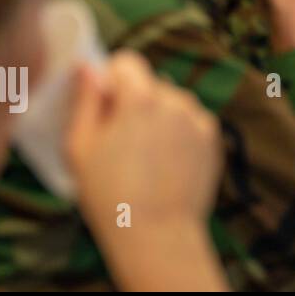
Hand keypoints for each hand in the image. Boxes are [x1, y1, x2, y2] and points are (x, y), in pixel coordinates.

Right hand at [66, 51, 225, 290]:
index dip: (111, 80)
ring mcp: (198, 117)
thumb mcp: (81, 146)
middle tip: (121, 142)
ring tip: (144, 158)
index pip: (127, 62)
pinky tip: (165, 164)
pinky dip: (178, 134)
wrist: (156, 233)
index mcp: (141, 97)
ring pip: (172, 103)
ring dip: (159, 117)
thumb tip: (87, 66)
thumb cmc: (109, 193)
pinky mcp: (213, 137)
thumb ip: (85, 100)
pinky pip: (190, 122)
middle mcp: (176, 99)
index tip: (104, 106)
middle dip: (134, 102)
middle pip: (150, 84)